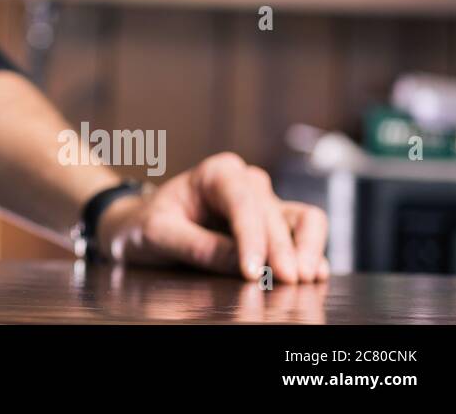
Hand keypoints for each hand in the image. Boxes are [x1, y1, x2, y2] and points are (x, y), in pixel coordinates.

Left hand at [94, 152, 328, 283]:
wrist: (141, 227)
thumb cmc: (145, 225)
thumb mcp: (159, 234)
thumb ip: (198, 247)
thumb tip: (244, 267)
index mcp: (216, 173)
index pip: (242, 204)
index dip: (251, 239)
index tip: (252, 273)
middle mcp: (247, 182)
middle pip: (274, 215)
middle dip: (281, 250)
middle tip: (286, 283)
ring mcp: (265, 203)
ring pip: (303, 219)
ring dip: (308, 248)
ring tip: (305, 278)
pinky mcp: (274, 226)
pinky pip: (304, 234)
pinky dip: (311, 252)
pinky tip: (315, 273)